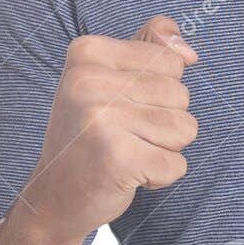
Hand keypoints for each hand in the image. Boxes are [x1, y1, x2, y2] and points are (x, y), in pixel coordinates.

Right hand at [19, 14, 199, 244]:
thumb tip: (190, 52)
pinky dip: (161, 176)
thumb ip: (150, 48)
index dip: (159, 91)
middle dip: (164, 121)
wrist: (53, 196)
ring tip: (127, 152)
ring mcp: (101, 118)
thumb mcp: (109, 78)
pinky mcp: (117, 157)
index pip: (170, 61)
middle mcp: (89, 80)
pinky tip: (128, 174)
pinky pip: (177, 164)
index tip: (120, 107)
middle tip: (122, 136)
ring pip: (184, 128)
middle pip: (181, 94)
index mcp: (87, 53)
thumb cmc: (91, 134)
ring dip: (165, 149)